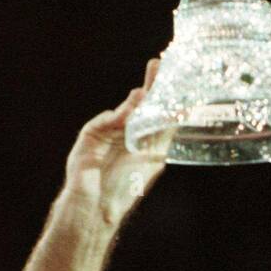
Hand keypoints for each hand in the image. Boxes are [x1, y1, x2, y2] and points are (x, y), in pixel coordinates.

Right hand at [63, 58, 168, 224]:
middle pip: (141, 103)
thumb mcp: (153, 157)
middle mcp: (128, 131)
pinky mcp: (91, 135)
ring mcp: (108, 131)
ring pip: (123, 110)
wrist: (97, 206)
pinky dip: (114, 118)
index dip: (165, 94)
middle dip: (151, 85)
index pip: (158, 110)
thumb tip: (178, 110)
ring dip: (134, 100)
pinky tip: (122, 117)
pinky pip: (104, 121)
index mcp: (145, 137)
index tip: (178, 76)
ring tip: (144, 93)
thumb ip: (163, 133)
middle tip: (158, 64)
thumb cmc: (126, 187)